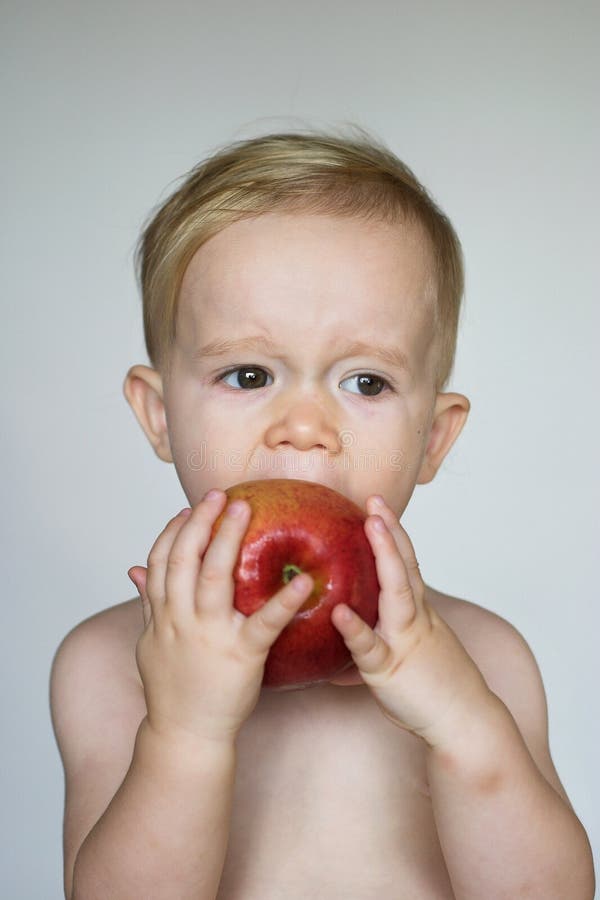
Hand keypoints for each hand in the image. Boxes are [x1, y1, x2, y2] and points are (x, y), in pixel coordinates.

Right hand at [128, 491, 313, 744]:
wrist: (185, 735)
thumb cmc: (172, 688)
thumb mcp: (149, 643)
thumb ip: (146, 603)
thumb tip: (132, 570)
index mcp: (162, 614)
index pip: (161, 561)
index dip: (173, 531)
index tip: (188, 509)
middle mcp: (181, 619)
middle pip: (185, 559)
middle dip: (200, 523)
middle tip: (219, 495)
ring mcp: (210, 635)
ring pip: (214, 577)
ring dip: (227, 539)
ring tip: (244, 509)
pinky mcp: (242, 654)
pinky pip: (265, 622)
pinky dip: (284, 601)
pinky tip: (303, 582)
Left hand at [330, 495, 491, 748]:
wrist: (465, 723)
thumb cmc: (435, 688)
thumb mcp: (410, 651)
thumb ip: (379, 635)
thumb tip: (343, 627)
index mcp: (417, 612)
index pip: (406, 564)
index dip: (394, 534)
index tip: (379, 506)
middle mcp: (413, 619)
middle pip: (404, 566)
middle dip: (390, 531)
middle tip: (374, 500)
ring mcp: (405, 640)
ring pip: (396, 593)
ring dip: (384, 557)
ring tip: (369, 527)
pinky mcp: (391, 669)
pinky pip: (370, 648)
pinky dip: (355, 629)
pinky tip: (338, 612)